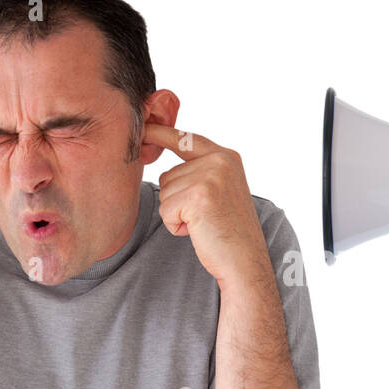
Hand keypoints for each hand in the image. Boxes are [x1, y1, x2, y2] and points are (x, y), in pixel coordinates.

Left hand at [145, 124, 270, 286]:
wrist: (245, 261)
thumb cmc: (229, 231)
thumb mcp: (220, 190)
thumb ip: (200, 170)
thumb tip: (163, 156)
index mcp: (227, 156)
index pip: (185, 138)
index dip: (160, 133)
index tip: (142, 128)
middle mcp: (220, 160)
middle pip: (168, 174)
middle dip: (177, 200)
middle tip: (205, 216)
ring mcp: (210, 176)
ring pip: (164, 192)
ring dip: (176, 214)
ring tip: (203, 223)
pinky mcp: (199, 196)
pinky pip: (165, 210)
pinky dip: (175, 226)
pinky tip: (198, 231)